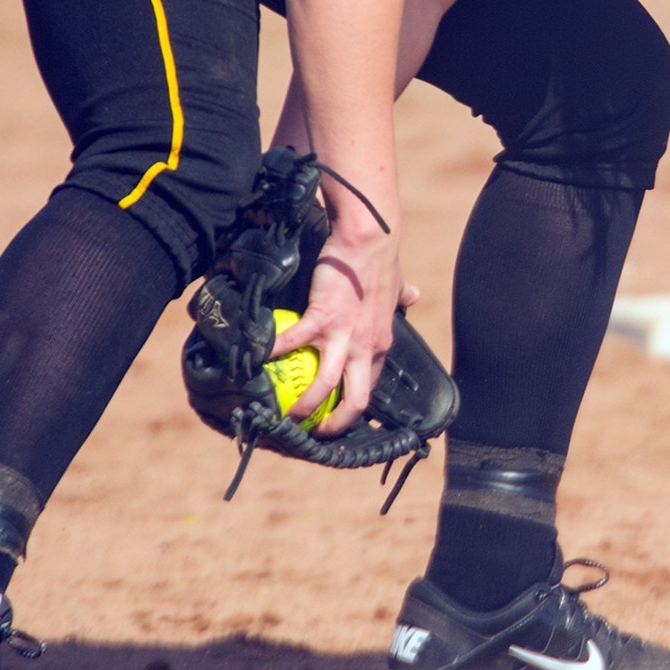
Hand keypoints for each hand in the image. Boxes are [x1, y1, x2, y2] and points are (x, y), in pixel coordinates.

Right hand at [277, 223, 417, 436]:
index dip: (353, 406)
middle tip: (314, 431)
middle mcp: (365, 347)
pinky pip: (292, 343)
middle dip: (335, 424)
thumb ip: (402, 296)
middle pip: (355, 400)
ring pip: (324, 384)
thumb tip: (414, 294)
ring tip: (285, 413)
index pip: (369, 385)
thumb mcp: (397, 284)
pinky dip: (272, 353)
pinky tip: (256, 359)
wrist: (368, 238)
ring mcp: (344, 335)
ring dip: (304, 404)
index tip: (335, 414)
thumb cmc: (378, 260)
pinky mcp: (322, 317)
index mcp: (380, 343)